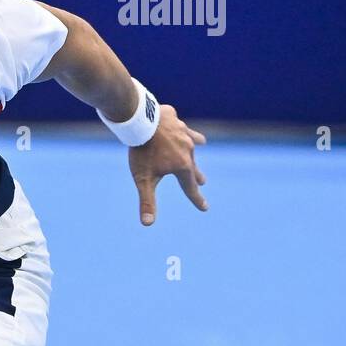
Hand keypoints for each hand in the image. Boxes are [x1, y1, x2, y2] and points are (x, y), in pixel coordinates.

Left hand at [129, 104, 207, 225]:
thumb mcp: (143, 179)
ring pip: (191, 142)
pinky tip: (182, 126)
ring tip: (201, 143)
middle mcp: (188, 150)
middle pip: (193, 166)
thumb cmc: (142, 152)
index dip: (196, 199)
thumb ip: (147, 201)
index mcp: (182, 166)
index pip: (189, 188)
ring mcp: (183, 134)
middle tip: (203, 182)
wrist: (140, 121)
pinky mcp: (175, 121)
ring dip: (194, 146)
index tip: (204, 208)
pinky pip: (182, 127)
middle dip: (197, 175)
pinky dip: (183, 129)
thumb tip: (147, 224)